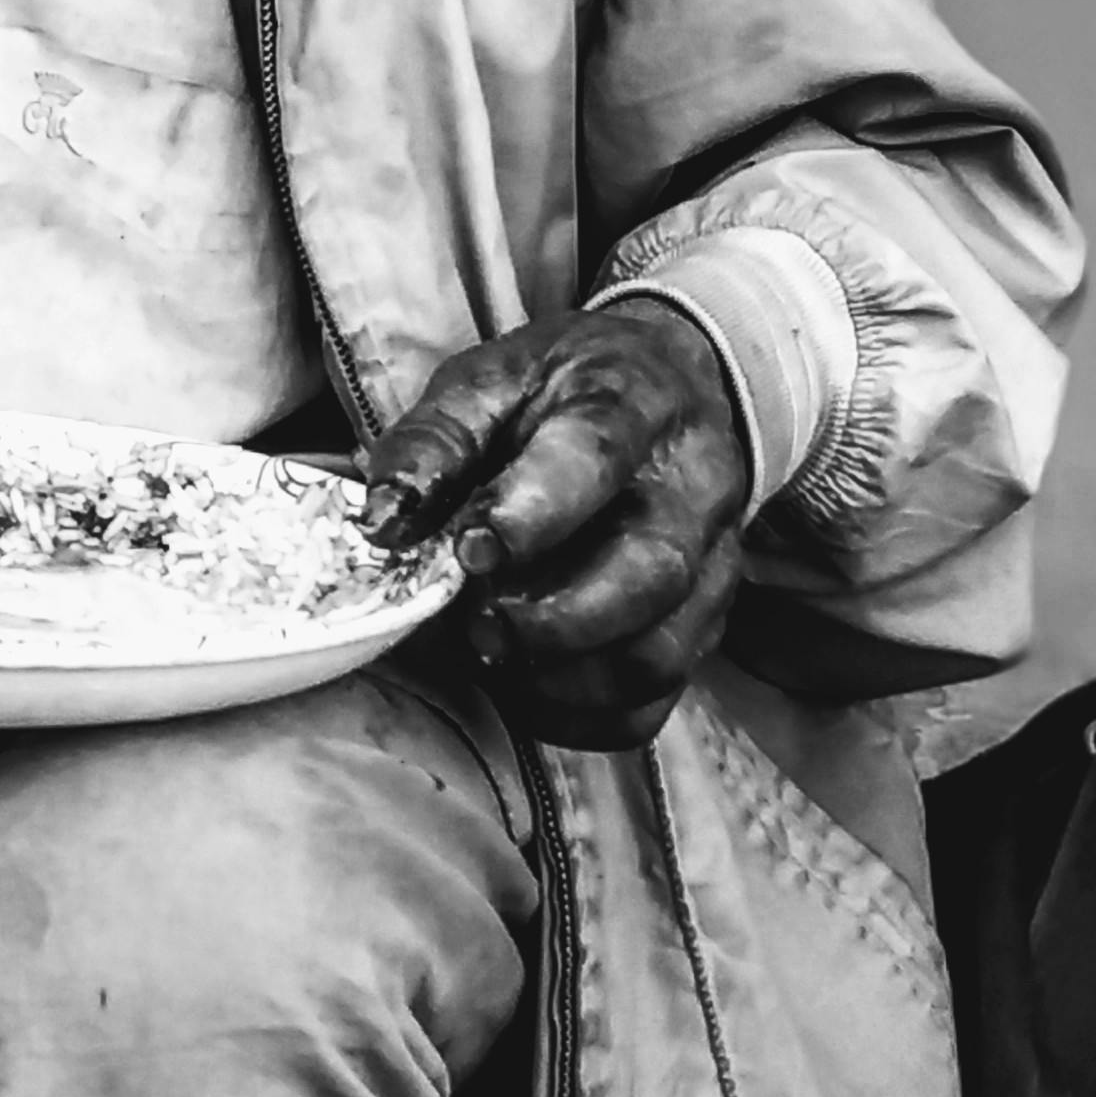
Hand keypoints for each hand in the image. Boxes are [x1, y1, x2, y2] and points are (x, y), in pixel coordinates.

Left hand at [358, 299, 752, 749]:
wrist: (672, 386)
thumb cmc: (562, 388)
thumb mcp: (490, 380)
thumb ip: (434, 443)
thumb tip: (383, 522)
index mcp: (631, 404)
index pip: (595, 459)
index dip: (530, 515)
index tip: (471, 551)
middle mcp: (691, 486)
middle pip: (652, 574)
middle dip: (556, 621)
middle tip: (480, 628)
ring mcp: (712, 561)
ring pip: (662, 652)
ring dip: (566, 680)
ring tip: (497, 657)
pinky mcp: (705, 621)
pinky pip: (658, 698)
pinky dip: (585, 716)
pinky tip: (528, 688)